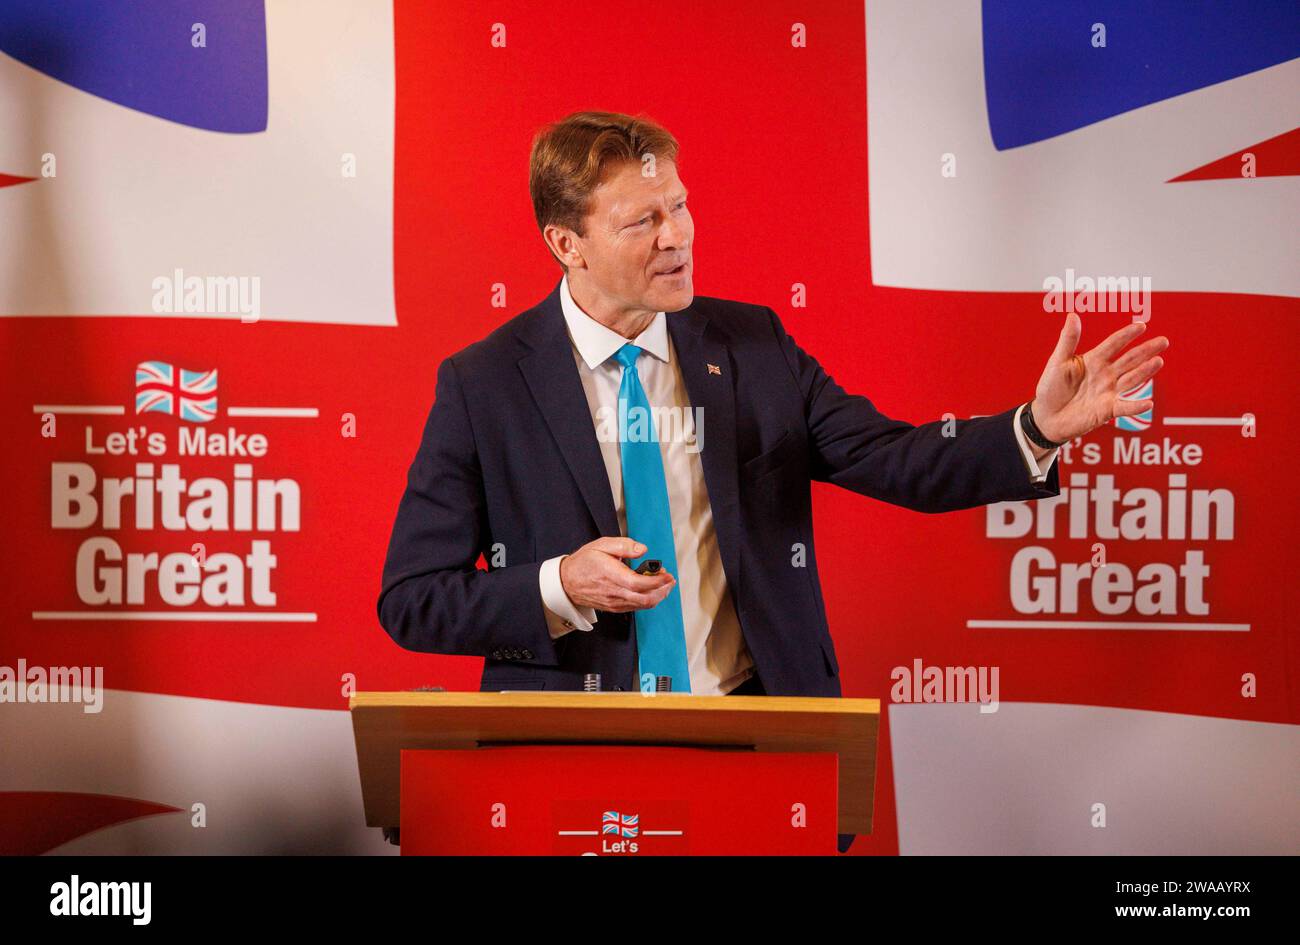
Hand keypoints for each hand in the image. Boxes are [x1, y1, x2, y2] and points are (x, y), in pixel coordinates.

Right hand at [559, 537, 675, 612]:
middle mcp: (614, 592)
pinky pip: (636, 607)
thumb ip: (624, 545)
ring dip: (658, 595)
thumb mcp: (601, 545)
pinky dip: (648, 600)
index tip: (667, 574)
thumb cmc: (584, 563)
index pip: (638, 583)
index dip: (656, 580)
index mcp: (611, 575)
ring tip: (664, 584)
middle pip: (645, 598)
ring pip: (643, 605)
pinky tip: (652, 590)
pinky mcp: (615, 607)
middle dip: (663, 590)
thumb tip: (642, 550)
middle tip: (670, 579)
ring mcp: (615, 602)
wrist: (566, 582)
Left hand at [1031, 314, 1168, 442]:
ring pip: (1131, 379)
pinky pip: (1125, 407)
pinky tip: (1148, 403)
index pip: (1113, 344)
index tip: (1141, 326)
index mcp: (1094, 360)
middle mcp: (1105, 374)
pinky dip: (1136, 406)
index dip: (1126, 335)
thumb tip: (1073, 315)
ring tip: (1158, 361)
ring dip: (1145, 371)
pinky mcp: (1107, 410)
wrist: (1046, 417)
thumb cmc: (1050, 388)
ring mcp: (1108, 391)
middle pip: (1129, 359)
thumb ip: (1068, 340)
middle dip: (1146, 350)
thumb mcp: (1057, 362)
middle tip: (1163, 341)